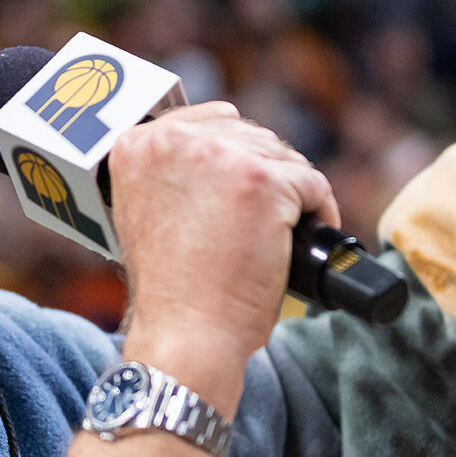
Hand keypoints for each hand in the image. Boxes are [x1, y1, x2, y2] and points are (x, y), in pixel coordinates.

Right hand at [106, 102, 338, 404]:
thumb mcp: (147, 211)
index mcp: (136, 144)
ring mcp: (220, 156)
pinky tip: (306, 235)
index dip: (235, 155)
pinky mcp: (263, 181)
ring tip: (284, 230)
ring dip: (292, 192)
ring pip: (282, 157)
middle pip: (249, 136)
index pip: (208, 123)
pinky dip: (319, 210)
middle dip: (266, 174)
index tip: (243, 186)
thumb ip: (173, 172)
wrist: (186, 333)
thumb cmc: (170, 289)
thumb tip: (224, 155)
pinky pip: (312, 182)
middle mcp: (173, 140)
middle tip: (267, 218)